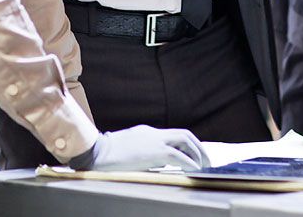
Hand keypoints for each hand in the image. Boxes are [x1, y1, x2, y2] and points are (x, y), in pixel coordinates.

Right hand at [70, 125, 208, 171]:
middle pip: (183, 134)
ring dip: (197, 153)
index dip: (186, 146)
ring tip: (203, 166)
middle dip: (197, 147)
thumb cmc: (106, 156)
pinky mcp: (155, 152)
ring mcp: (154, 140)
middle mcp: (153, 133)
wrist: (96, 153)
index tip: (193, 155)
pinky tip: (194, 171)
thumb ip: (142, 153)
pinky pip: (179, 156)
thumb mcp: (127, 150)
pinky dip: (190, 162)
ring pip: (185, 140)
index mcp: (146, 132)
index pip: (172, 135)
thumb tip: (156, 162)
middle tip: (205, 161)